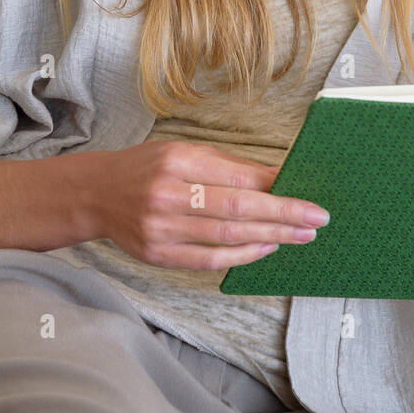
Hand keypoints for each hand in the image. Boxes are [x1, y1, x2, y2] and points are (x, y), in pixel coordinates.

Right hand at [93, 140, 329, 270]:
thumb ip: (230, 166)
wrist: (97, 193)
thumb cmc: (149, 167)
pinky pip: (208, 260)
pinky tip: (266, 248)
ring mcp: (161, 229)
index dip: (276, 189)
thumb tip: (278, 176)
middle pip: (237, 209)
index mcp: (178, 161)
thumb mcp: (186, 152)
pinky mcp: (157, 255)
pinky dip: (241, 256)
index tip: (307, 195)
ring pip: (226, 237)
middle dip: (283, 215)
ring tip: (301, 236)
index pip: (238, 178)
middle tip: (316, 220)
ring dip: (270, 237)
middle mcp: (168, 195)